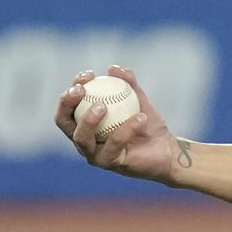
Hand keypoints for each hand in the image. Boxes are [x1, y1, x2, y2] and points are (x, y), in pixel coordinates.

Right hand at [55, 66, 185, 182]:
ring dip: (88, 119)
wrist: (167, 149)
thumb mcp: (138, 99)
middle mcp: (84, 139)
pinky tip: (141, 117)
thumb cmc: (147, 124)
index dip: (71, 88)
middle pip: (63, 122)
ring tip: (103, 105)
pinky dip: (126, 129)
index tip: (88, 75)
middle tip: (82, 90)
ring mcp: (95, 154)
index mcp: (84, 123)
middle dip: (67, 103)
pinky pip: (114, 144)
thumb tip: (113, 68)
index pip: (68, 106)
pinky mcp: (110, 164)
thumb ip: (128, 83)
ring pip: (81, 138)